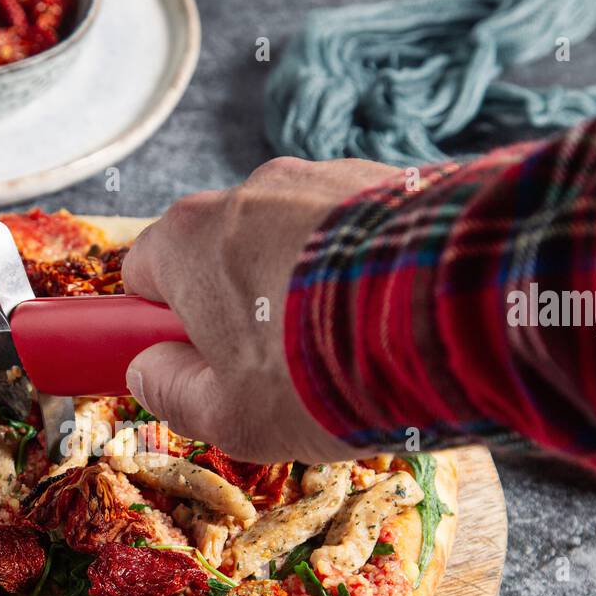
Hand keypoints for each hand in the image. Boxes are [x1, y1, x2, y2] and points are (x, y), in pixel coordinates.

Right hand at [122, 157, 396, 463]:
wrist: (454, 316)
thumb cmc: (323, 372)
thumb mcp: (229, 417)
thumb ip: (171, 395)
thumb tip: (148, 373)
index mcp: (189, 240)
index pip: (141, 273)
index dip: (157, 322)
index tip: (182, 358)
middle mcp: (248, 191)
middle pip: (219, 253)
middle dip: (236, 306)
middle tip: (273, 369)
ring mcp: (322, 177)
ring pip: (290, 239)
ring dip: (302, 286)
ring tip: (346, 347)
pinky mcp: (390, 178)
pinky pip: (354, 229)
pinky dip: (360, 265)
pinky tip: (389, 316)